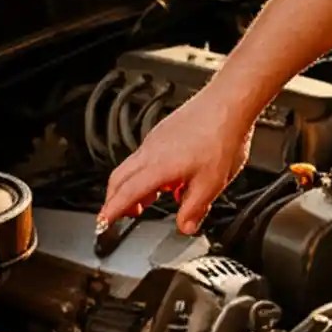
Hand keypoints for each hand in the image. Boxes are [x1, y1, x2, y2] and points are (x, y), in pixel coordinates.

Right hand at [98, 86, 254, 234]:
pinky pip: (144, 157)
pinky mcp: (163, 133)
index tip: (102, 223)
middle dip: (114, 200)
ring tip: (145, 203)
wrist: (228, 104)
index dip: (111, 212)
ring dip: (132, 188)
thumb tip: (186, 226)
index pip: (125, 194)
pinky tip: (168, 181)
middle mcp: (150, 152)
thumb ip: (195, 209)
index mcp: (158, 167)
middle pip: (118, 179)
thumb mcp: (212, 184)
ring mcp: (155, 140)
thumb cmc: (221, 137)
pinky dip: (146, 174)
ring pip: (131, 167)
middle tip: (117, 216)